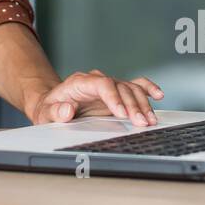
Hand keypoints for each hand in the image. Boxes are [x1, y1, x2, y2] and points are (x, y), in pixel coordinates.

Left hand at [26, 70, 163, 125]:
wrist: (52, 103)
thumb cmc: (49, 109)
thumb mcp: (45, 113)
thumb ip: (55, 112)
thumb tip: (68, 110)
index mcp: (80, 82)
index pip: (101, 84)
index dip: (113, 97)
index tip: (121, 113)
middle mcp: (97, 81)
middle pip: (120, 87)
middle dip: (132, 105)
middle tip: (141, 123)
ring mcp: (108, 85)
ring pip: (130, 88)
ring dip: (143, 103)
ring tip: (150, 120)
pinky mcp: (116, 92)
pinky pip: (135, 85)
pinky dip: (147, 88)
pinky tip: (158, 95)